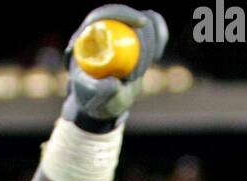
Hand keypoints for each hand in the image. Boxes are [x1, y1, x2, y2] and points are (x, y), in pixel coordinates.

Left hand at [64, 7, 168, 123]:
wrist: (104, 101)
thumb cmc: (93, 100)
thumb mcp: (92, 100)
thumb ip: (98, 92)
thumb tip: (114, 83)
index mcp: (86, 36)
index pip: (104, 14)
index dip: (124, 14)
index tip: (141, 23)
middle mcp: (104, 28)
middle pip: (128, 18)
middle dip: (141, 40)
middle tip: (135, 75)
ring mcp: (121, 32)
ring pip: (145, 21)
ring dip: (150, 46)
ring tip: (137, 75)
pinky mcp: (136, 37)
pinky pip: (154, 27)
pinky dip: (160, 37)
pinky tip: (157, 55)